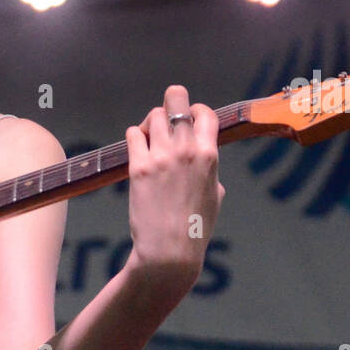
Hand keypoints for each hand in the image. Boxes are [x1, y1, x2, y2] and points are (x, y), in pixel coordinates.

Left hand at [124, 85, 224, 292]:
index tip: (190, 119)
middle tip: (166, 117)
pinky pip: (134, 134)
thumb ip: (209, 169)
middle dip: (172, 102)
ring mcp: (161, 157)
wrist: (169, 250)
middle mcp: (186, 150)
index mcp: (209, 155)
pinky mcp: (139, 167)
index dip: (196, 110)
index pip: (205, 113)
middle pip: (177, 99)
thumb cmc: (195, 227)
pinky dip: (135, 138)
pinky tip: (138, 151)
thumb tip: (203, 157)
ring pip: (154, 115)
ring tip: (151, 139)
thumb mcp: (215, 194)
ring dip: (152, 123)